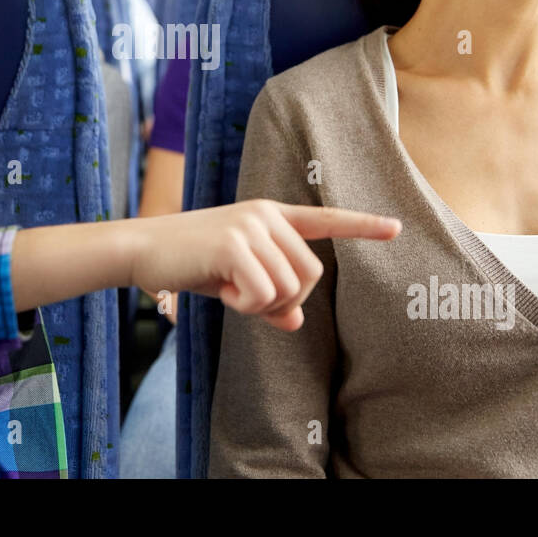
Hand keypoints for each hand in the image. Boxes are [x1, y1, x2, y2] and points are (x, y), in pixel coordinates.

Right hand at [129, 199, 400, 331]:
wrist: (142, 248)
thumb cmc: (189, 264)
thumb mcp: (233, 281)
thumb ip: (268, 297)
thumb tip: (295, 322)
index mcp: (271, 216)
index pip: (325, 219)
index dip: (361, 226)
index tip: (395, 228)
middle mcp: (266, 215)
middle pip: (310, 275)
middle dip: (285, 300)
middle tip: (248, 301)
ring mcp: (251, 226)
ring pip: (288, 288)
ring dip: (260, 305)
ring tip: (229, 291)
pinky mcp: (234, 243)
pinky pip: (263, 293)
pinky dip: (246, 305)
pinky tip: (223, 293)